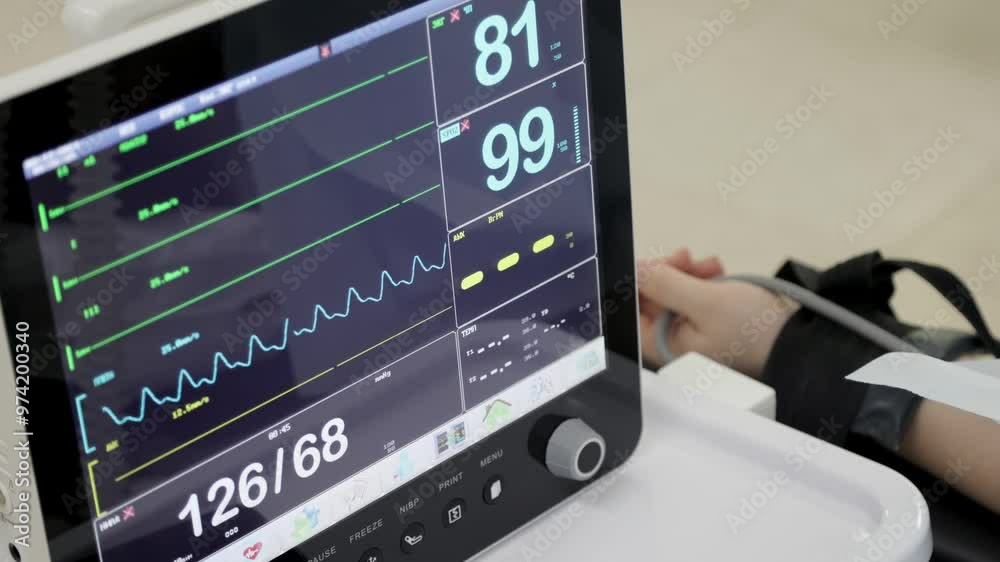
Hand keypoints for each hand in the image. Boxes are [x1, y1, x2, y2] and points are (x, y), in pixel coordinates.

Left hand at [637, 250, 798, 376]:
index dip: (639, 282)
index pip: (632, 310)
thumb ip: (666, 284)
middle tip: (687, 256)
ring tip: (712, 265)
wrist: (798, 344)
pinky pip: (692, 296)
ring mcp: (690, 333)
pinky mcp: (708, 324)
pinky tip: (717, 271)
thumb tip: (637, 270)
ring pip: (672, 293)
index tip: (656, 262)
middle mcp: (671, 342)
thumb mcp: (706, 301)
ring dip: (687, 272)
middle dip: (668, 272)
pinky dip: (701, 280)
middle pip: (651, 298)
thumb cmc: (752, 330)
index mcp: (662, 345)